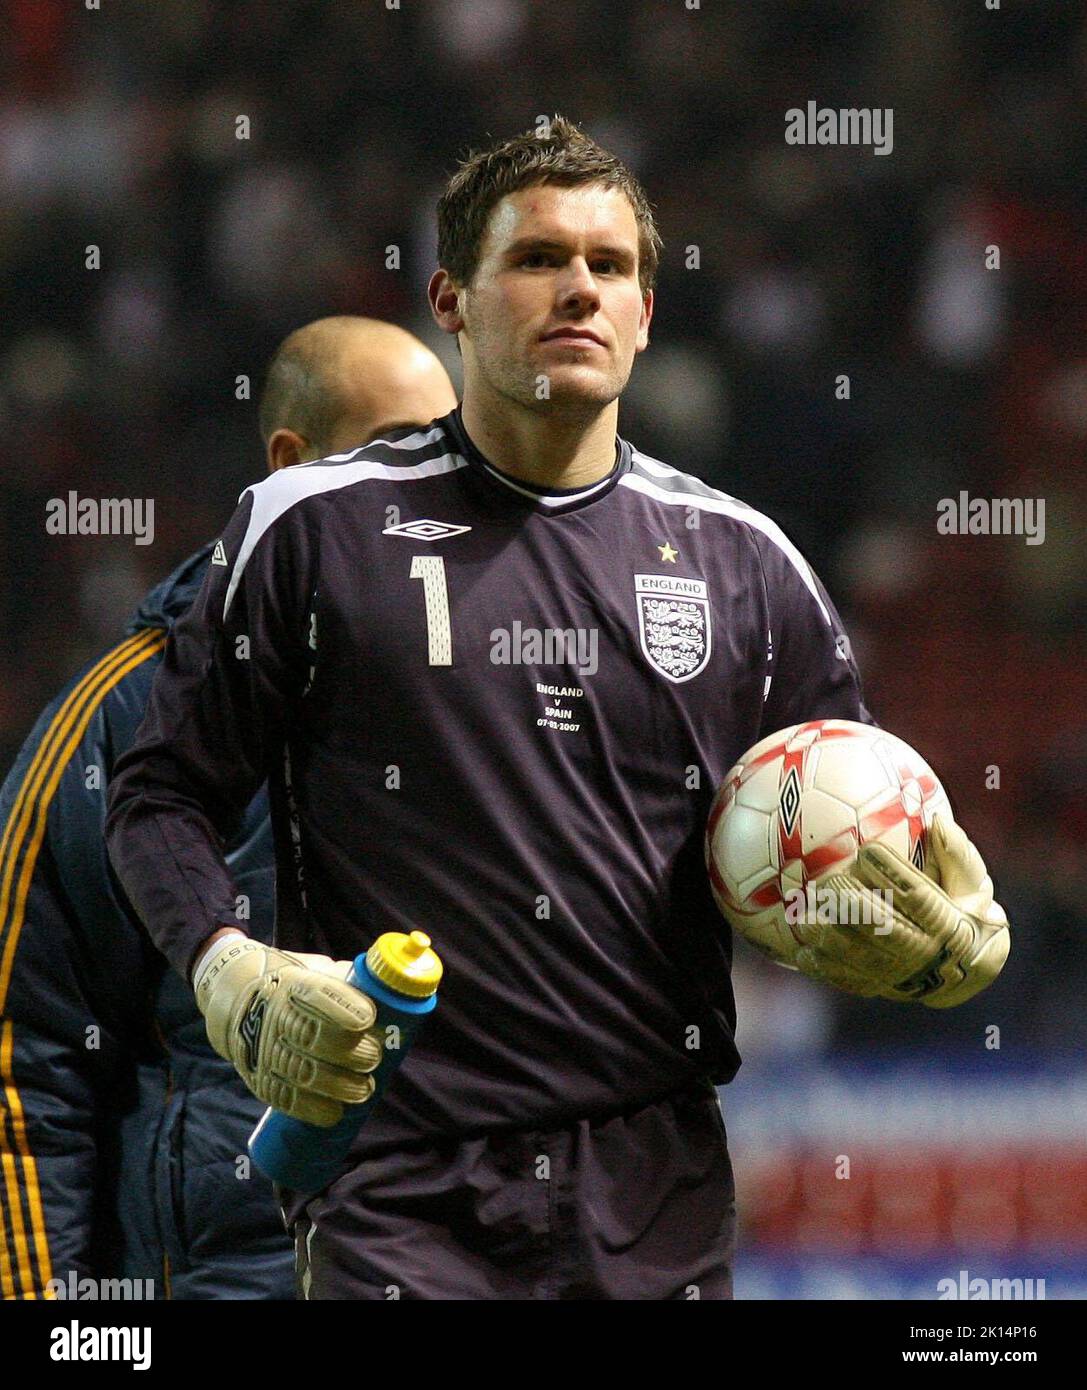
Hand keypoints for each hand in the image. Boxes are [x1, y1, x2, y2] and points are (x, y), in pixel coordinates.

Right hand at [193, 935, 382, 1123]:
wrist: (240, 1001)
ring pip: (302, 1073)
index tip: (368, 1019)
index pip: (318, 996)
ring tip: (363, 1089)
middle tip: (373, 1058)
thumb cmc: (297, 988)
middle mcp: (276, 1017)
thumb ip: (353, 984)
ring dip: (339, 1086)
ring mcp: (265, 1051)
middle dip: (350, 1053)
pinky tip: (335, 1113)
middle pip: (313, 1038)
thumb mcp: (318, 972)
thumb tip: (399, 998)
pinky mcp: (261, 1080)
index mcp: (295, 985)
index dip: (345, 1009)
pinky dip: (313, 1110)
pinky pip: (286, 1099)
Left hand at [792, 815, 1010, 1006]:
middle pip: (884, 928)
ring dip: (828, 935)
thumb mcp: (973, 886)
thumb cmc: (963, 912)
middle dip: (852, 904)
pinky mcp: (877, 987)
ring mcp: (898, 974)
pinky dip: (822, 967)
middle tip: (829, 882)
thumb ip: (957, 856)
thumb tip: (939, 822)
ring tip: (805, 913)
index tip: (867, 850)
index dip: (892, 874)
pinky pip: (846, 979)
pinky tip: (800, 949)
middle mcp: (923, 952)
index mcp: (947, 923)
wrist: (963, 972)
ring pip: (859, 956)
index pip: (918, 897)